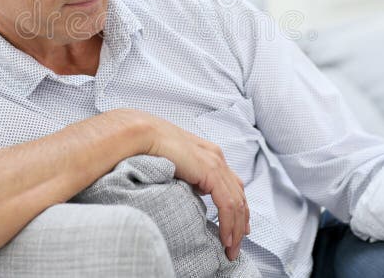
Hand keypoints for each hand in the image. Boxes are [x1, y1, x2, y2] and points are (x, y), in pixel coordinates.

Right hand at [141, 113, 249, 260]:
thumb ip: (189, 175)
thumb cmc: (151, 147)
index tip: (238, 229)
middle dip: (241, 222)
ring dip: (236, 229)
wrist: (142, 134)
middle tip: (236, 245)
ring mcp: (216, 163)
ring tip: (231, 249)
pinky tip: (226, 238)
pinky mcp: (211, 171)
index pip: (232, 185)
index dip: (238, 208)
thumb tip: (195, 189)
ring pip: (236, 202)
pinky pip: (227, 203)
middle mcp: (217, 157)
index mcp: (210, 154)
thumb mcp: (176, 165)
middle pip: (239, 195)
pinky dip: (229, 223)